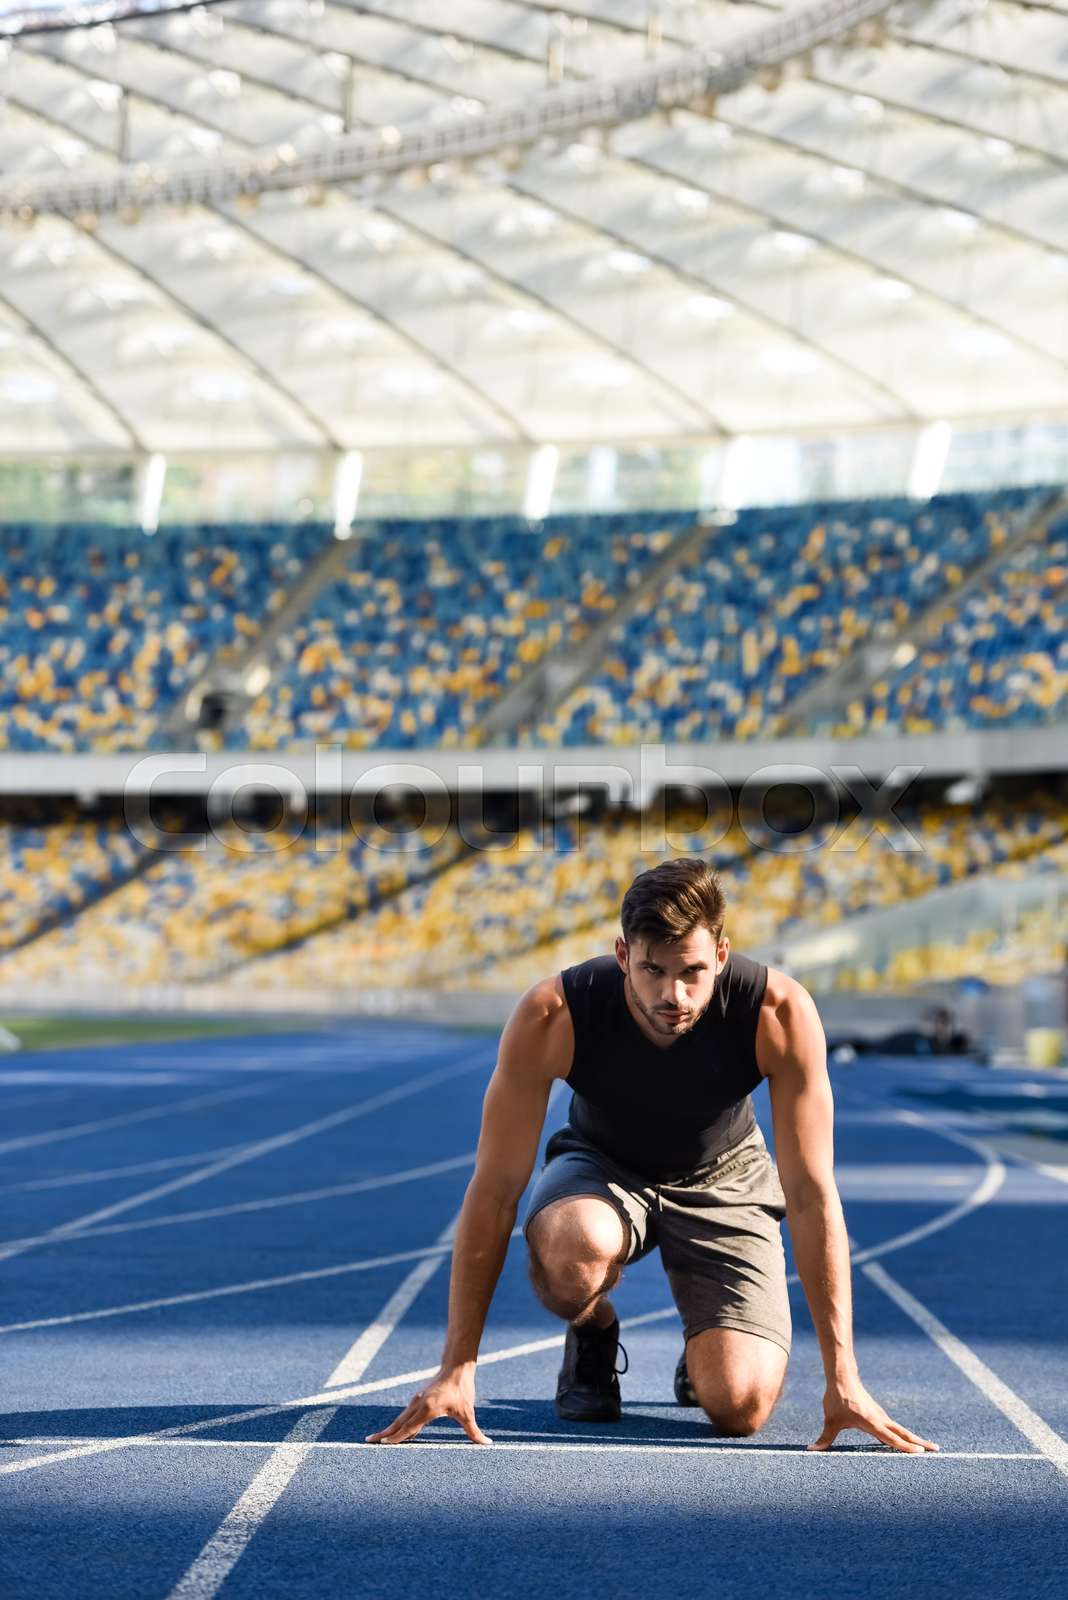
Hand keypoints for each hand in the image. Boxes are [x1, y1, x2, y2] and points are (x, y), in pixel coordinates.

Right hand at [365, 1366, 492, 1446]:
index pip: (409, 1427)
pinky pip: (405, 1414)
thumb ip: (474, 1431)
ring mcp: (416, 1400)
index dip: (397, 1437)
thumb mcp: (467, 1412)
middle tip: (368, 1442)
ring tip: (377, 1438)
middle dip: (384, 1433)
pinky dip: (398, 1423)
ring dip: (389, 1428)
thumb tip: (488, 1444)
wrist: (456, 1366)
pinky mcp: (418, 1399)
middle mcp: (418, 1404)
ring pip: (400, 1418)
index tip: (384, 1444)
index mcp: (428, 1409)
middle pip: (398, 1422)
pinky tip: (395, 1430)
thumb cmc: (462, 1389)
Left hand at [808, 1380, 939, 1453]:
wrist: (842, 1377)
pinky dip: (904, 1435)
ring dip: (914, 1439)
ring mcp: (881, 1416)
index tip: (920, 1452)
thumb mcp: (831, 1420)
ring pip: (900, 1430)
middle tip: (936, 1450)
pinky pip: (894, 1427)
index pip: (891, 1437)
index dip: (904, 1446)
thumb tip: (811, 1450)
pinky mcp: (878, 1415)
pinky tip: (907, 1442)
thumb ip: (824, 1438)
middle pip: (903, 1433)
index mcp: (872, 1422)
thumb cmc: (837, 1398)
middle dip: (919, 1442)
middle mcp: (880, 1419)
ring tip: (928, 1448)